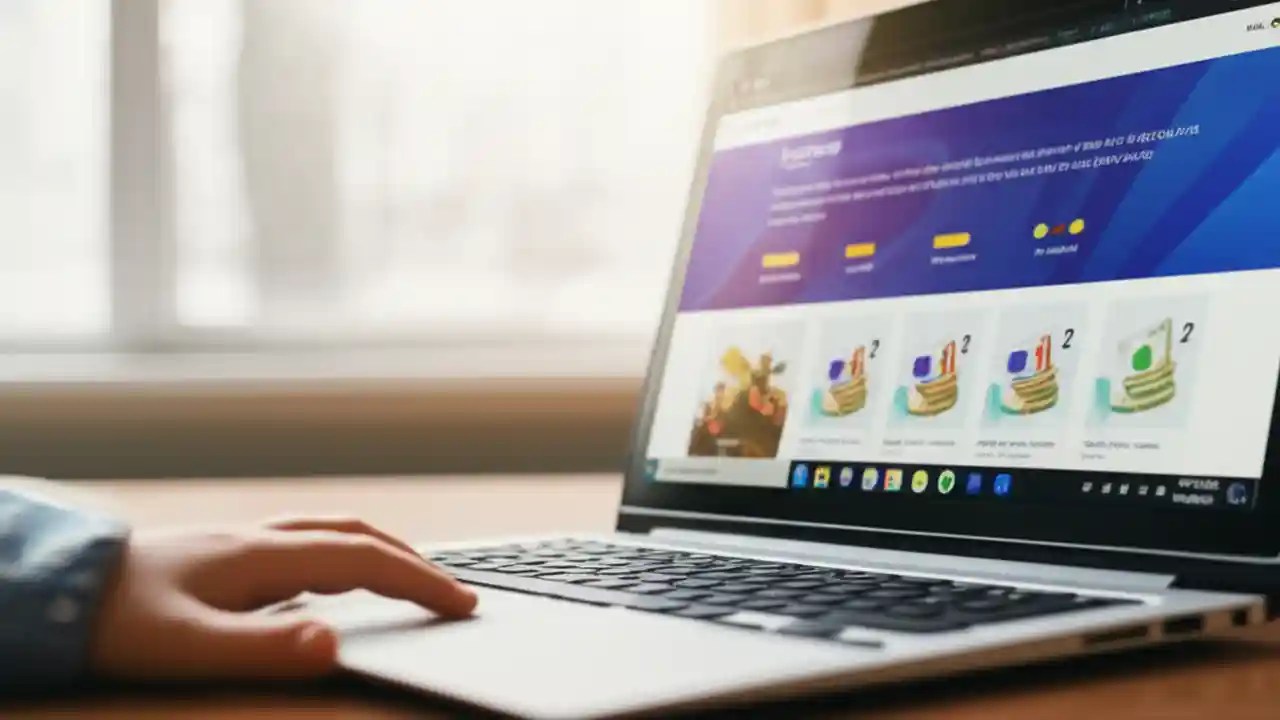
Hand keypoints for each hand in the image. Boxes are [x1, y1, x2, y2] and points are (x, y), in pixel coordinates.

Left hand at [91, 517, 476, 680]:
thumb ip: (263, 649)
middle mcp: (259, 541)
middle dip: (414, 561)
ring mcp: (241, 544)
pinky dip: (345, 556)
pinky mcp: (224, 556)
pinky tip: (333, 584)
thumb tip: (334, 645)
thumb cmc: (118, 623)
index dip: (420, 580)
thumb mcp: (188, 649)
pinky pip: (305, 544)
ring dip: (382, 552)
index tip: (463, 605)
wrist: (54, 588)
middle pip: (357, 535)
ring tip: (411, 578)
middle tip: (453, 595)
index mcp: (263, 557)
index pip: (364, 559)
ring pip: (331, 533)